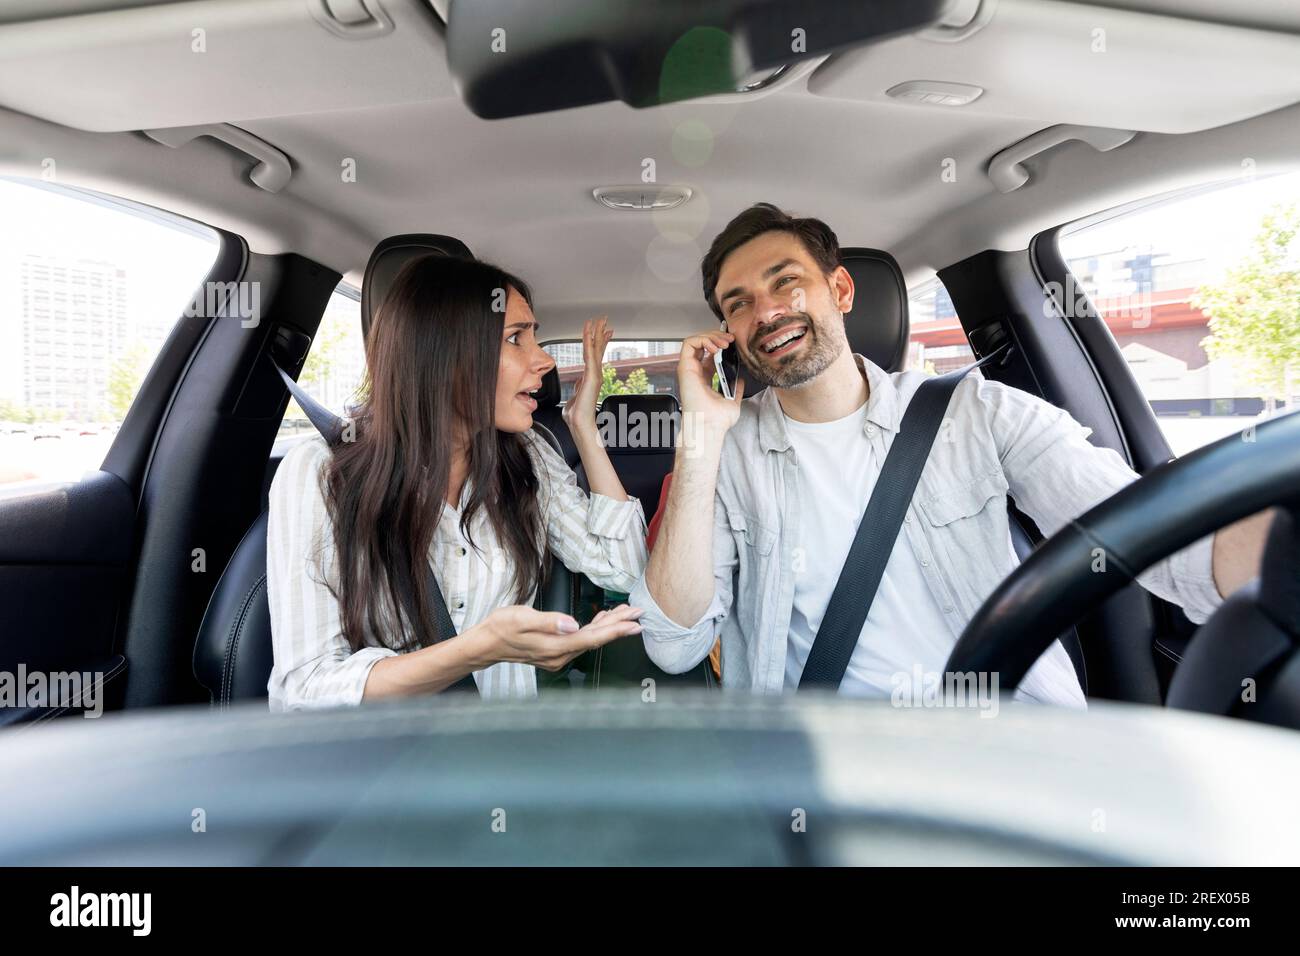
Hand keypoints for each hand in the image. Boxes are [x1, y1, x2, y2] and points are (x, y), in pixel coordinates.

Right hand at [477, 603, 643, 671]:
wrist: (486, 644)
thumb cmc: (501, 628)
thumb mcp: (521, 618)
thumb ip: (549, 622)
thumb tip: (571, 624)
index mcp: (554, 646)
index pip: (592, 638)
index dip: (616, 630)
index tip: (634, 623)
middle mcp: (559, 655)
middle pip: (595, 639)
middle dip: (618, 626)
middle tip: (637, 613)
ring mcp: (557, 657)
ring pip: (590, 640)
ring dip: (608, 627)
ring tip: (624, 613)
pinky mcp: (555, 653)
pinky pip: (581, 641)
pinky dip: (594, 630)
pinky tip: (601, 620)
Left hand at [562, 315, 612, 435]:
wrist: (579, 423)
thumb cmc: (576, 414)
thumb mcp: (575, 395)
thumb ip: (577, 387)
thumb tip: (577, 385)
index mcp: (591, 376)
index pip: (596, 354)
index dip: (600, 341)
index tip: (604, 331)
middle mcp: (595, 373)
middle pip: (599, 348)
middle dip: (601, 332)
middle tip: (604, 319)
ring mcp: (595, 373)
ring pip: (595, 347)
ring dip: (597, 332)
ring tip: (600, 319)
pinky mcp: (591, 375)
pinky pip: (589, 353)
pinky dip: (589, 340)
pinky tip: (589, 331)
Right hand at [677, 330, 745, 436]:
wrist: (710, 425)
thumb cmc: (717, 419)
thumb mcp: (733, 400)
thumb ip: (736, 388)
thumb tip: (740, 380)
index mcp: (705, 378)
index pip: (709, 353)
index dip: (720, 344)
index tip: (733, 343)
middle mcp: (695, 372)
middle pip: (703, 344)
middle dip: (717, 336)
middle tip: (730, 340)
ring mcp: (689, 369)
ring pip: (695, 340)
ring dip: (711, 336)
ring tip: (725, 342)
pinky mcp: (685, 367)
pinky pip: (689, 343)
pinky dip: (703, 339)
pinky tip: (716, 346)